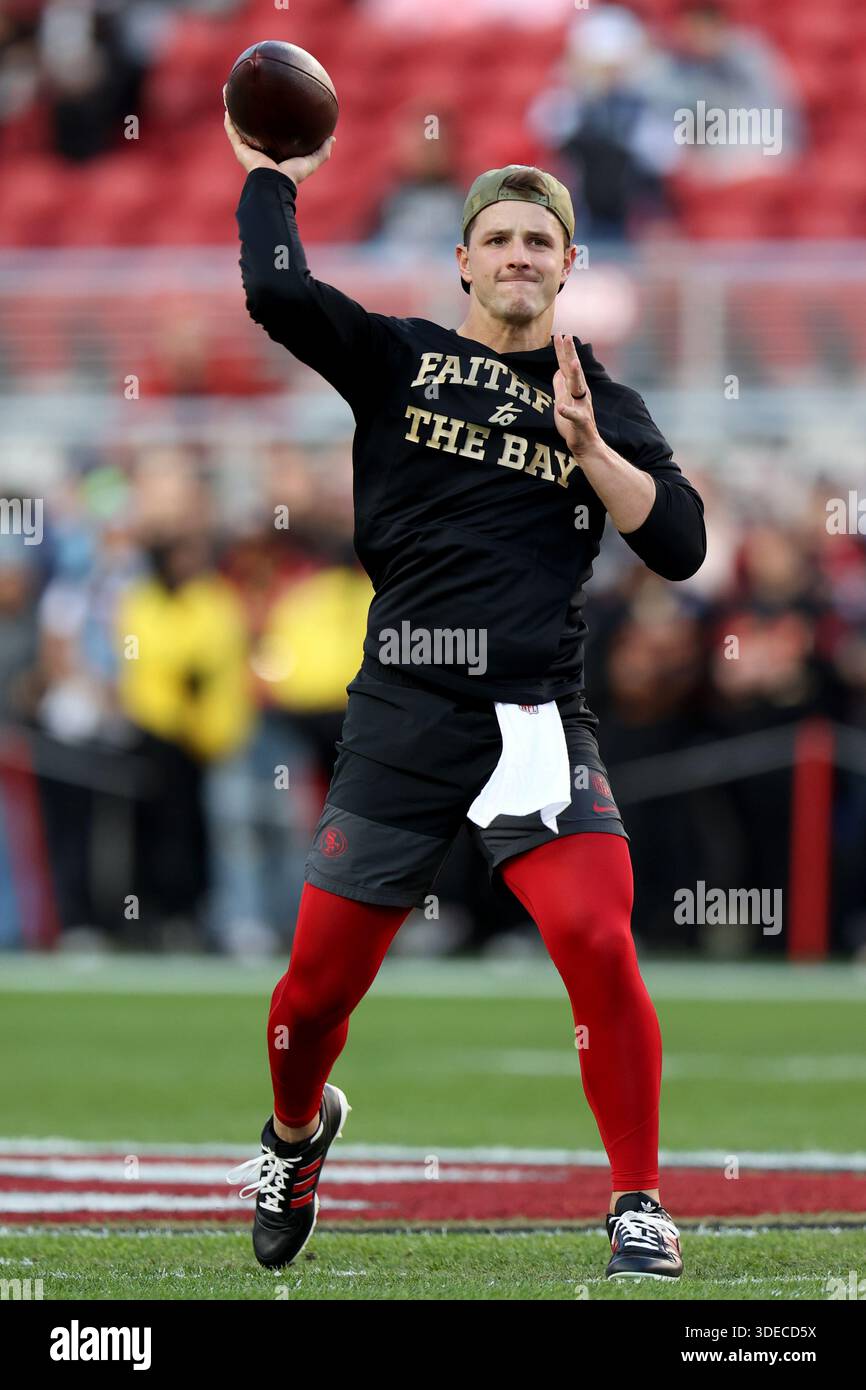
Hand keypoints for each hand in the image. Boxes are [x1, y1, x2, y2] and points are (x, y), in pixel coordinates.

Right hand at [223, 85, 334, 184]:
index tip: (272, 102)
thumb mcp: (311, 161)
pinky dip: (229, 116)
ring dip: (233, 107)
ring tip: (230, 89)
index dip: (270, 118)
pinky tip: (227, 100)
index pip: (271, 132)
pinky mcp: (240, 149)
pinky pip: (232, 129)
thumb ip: (322, 151)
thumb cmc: (293, 175)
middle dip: (249, 110)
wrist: (275, 184)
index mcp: (274, 150)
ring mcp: (248, 149)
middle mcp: (259, 148)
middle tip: (249, 92)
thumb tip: (333, 138)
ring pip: (238, 124)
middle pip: (252, 125)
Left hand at [552, 332, 601, 462]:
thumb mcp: (563, 401)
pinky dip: (567, 412)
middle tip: (566, 336)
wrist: (585, 445)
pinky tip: (560, 408)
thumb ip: (560, 386)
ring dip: (576, 376)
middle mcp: (580, 394)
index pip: (567, 366)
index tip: (559, 334)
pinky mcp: (580, 422)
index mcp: (575, 389)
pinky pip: (575, 416)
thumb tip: (557, 370)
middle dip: (570, 354)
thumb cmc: (573, 424)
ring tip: (573, 363)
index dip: (563, 351)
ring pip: (579, 388)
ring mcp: (582, 407)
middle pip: (573, 371)